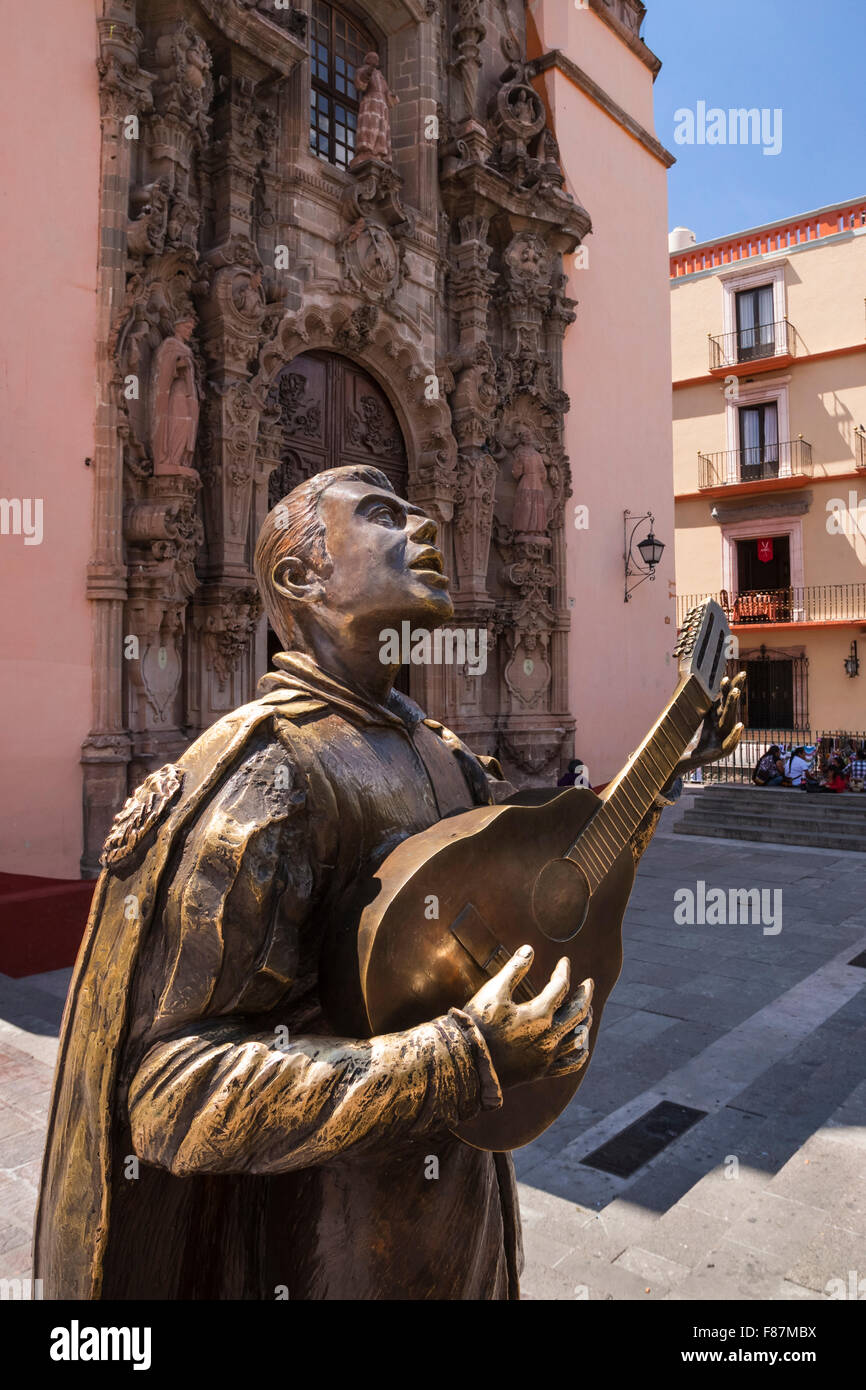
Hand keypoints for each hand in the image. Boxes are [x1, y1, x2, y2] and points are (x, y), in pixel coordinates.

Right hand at [463, 946, 592, 1089]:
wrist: (467, 1063)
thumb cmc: (477, 1024)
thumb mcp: (493, 992)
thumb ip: (514, 969)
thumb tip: (529, 948)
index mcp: (539, 1015)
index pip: (560, 986)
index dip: (564, 971)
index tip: (564, 961)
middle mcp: (548, 1037)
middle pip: (578, 1012)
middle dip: (585, 994)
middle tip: (588, 984)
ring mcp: (546, 1056)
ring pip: (578, 1038)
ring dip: (585, 1021)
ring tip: (587, 1011)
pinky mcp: (541, 1071)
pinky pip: (569, 1064)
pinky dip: (580, 1053)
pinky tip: (582, 1046)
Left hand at [672, 671, 744, 780]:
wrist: (675, 762)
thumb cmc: (681, 740)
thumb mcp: (687, 719)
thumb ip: (690, 702)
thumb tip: (688, 679)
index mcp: (712, 718)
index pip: (722, 700)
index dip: (725, 688)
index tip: (725, 676)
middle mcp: (719, 727)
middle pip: (728, 706)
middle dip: (734, 690)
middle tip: (741, 675)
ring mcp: (720, 740)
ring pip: (729, 721)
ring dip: (732, 706)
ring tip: (735, 692)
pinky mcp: (719, 753)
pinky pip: (729, 744)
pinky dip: (735, 735)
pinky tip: (740, 725)